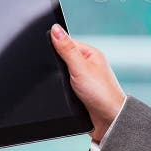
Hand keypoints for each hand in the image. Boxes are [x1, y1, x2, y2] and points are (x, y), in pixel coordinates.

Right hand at [50, 24, 126, 141]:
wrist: (108, 121)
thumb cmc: (101, 93)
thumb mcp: (80, 68)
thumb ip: (66, 49)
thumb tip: (55, 29)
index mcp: (90, 54)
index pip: (67, 42)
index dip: (54, 44)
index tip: (42, 47)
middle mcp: (87, 65)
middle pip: (62, 59)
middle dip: (54, 65)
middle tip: (53, 72)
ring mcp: (82, 79)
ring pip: (60, 74)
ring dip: (56, 80)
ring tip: (60, 85)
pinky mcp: (78, 93)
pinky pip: (62, 88)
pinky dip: (59, 90)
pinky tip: (59, 94)